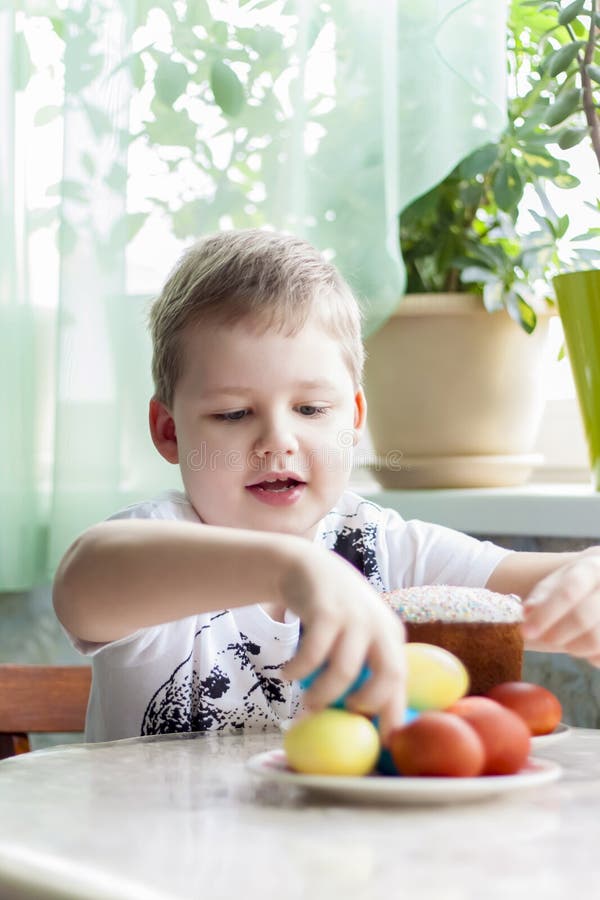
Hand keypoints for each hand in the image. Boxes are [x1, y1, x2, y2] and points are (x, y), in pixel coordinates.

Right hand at [279, 544, 405, 743]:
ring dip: (323, 694)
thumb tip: (357, 720)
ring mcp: (355, 616)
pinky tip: (285, 673)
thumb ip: (362, 666)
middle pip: (390, 675)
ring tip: (305, 703)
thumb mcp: (356, 634)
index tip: (381, 743)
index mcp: (391, 636)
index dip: (393, 714)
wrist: (306, 566)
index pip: (401, 681)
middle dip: (368, 704)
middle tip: (344, 715)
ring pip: (346, 670)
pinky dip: (298, 669)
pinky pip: (313, 652)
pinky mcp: (327, 610)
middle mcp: (380, 626)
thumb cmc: (332, 612)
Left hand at [521, 547, 599, 665]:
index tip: (526, 632)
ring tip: (566, 642)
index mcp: (592, 567)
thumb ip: (542, 595)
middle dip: (557, 634)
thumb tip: (528, 613)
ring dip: (574, 647)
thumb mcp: (559, 580)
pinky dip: (593, 657)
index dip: (546, 615)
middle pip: (583, 617)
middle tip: (545, 640)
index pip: (568, 591)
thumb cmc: (578, 584)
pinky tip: (586, 649)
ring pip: (597, 639)